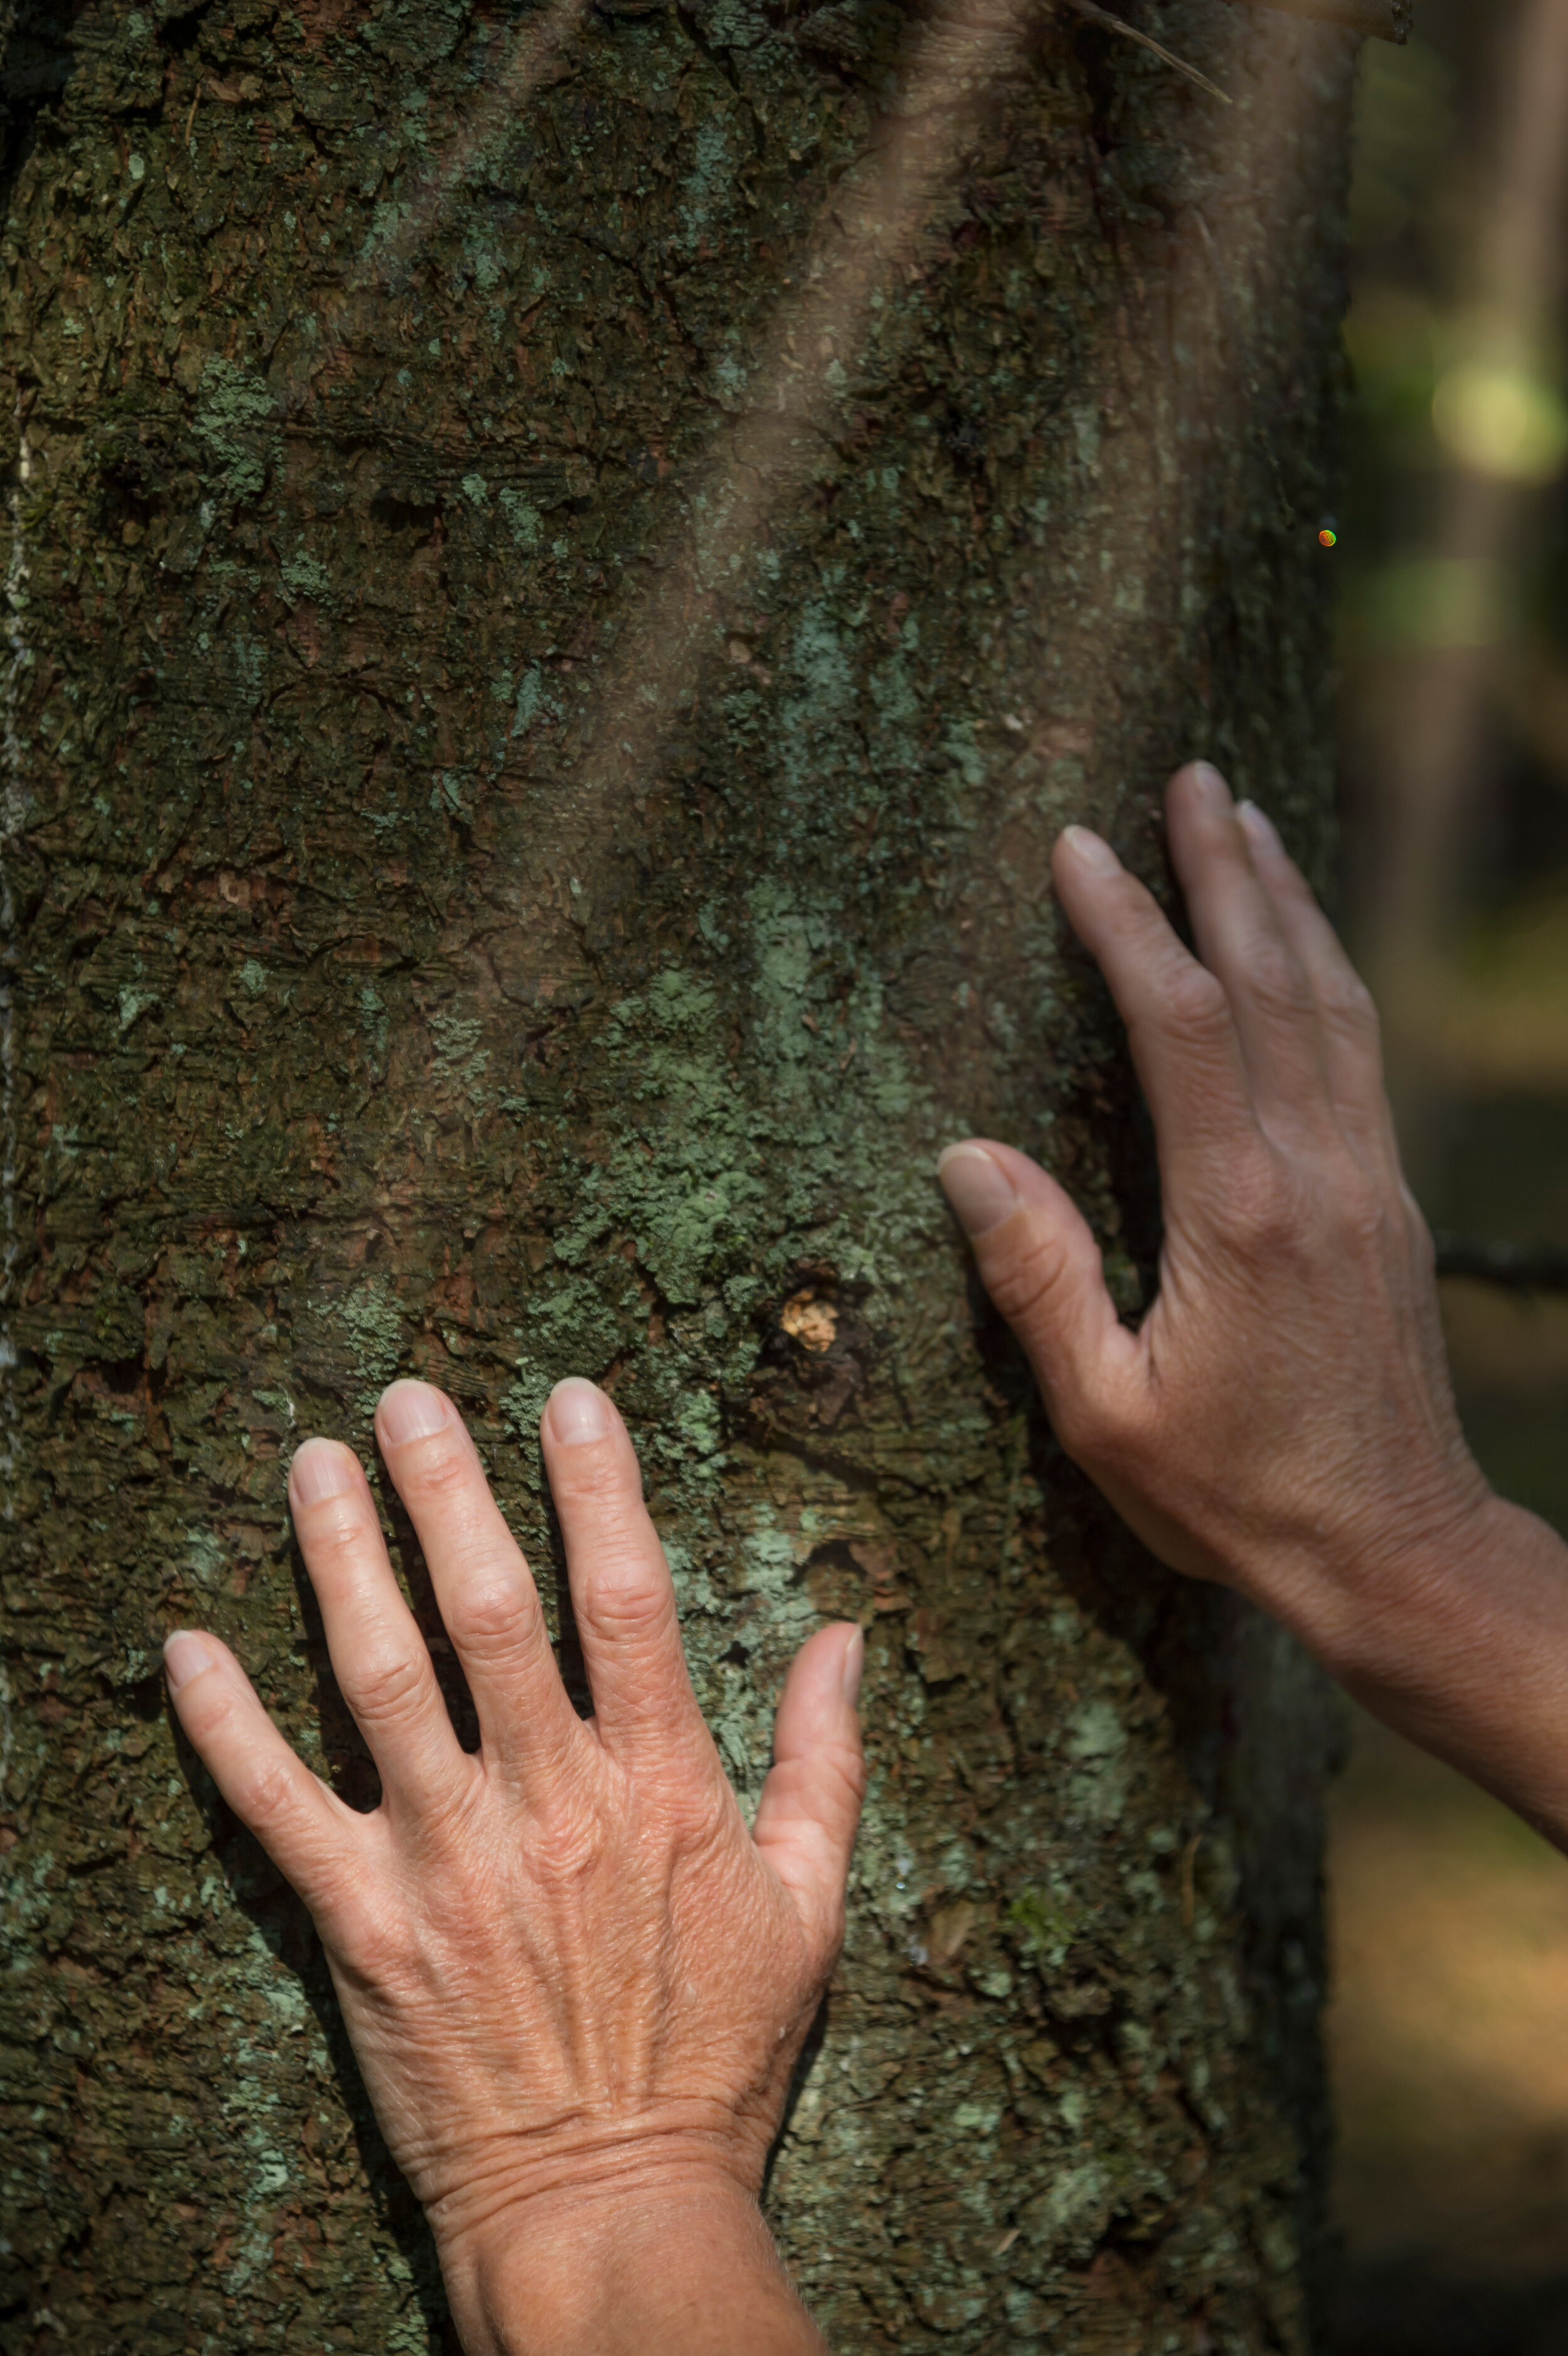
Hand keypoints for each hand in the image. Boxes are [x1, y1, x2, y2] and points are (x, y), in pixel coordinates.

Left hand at [164, 1376, 863, 2355]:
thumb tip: (846, 1637)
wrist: (611, 2209)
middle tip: (406, 1397)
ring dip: (341, 1562)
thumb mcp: (809, 1907)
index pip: (626, 1599)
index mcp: (658, 1788)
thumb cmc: (717, 2058)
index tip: (567, 1399)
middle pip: (486, 1613)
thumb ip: (825, 1762)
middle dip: (445, 1490)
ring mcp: (446, 1864)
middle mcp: (547, 1805)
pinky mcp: (365, 1928)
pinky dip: (225, 1725)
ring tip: (310, 1464)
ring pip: (380, 1679)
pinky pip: (278, 1808)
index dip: (598, 1486)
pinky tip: (186, 1646)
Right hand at [939, 762, 1567, 1842]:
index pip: (1184, 1025)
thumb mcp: (1107, 1413)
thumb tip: (966, 1153)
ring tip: (1246, 820)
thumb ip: (1040, 1278)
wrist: (1397, 1548)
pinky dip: (1331, 973)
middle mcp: (1319, 1171)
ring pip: (1334, 1001)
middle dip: (1223, 870)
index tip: (1079, 847)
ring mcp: (1370, 1178)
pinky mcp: (1392, 1200)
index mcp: (1241, 1213)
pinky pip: (1362, 1050)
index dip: (1129, 925)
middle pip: (1274, 980)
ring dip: (1288, 902)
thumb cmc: (1238, 1498)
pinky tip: (1308, 944)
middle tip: (1189, 775)